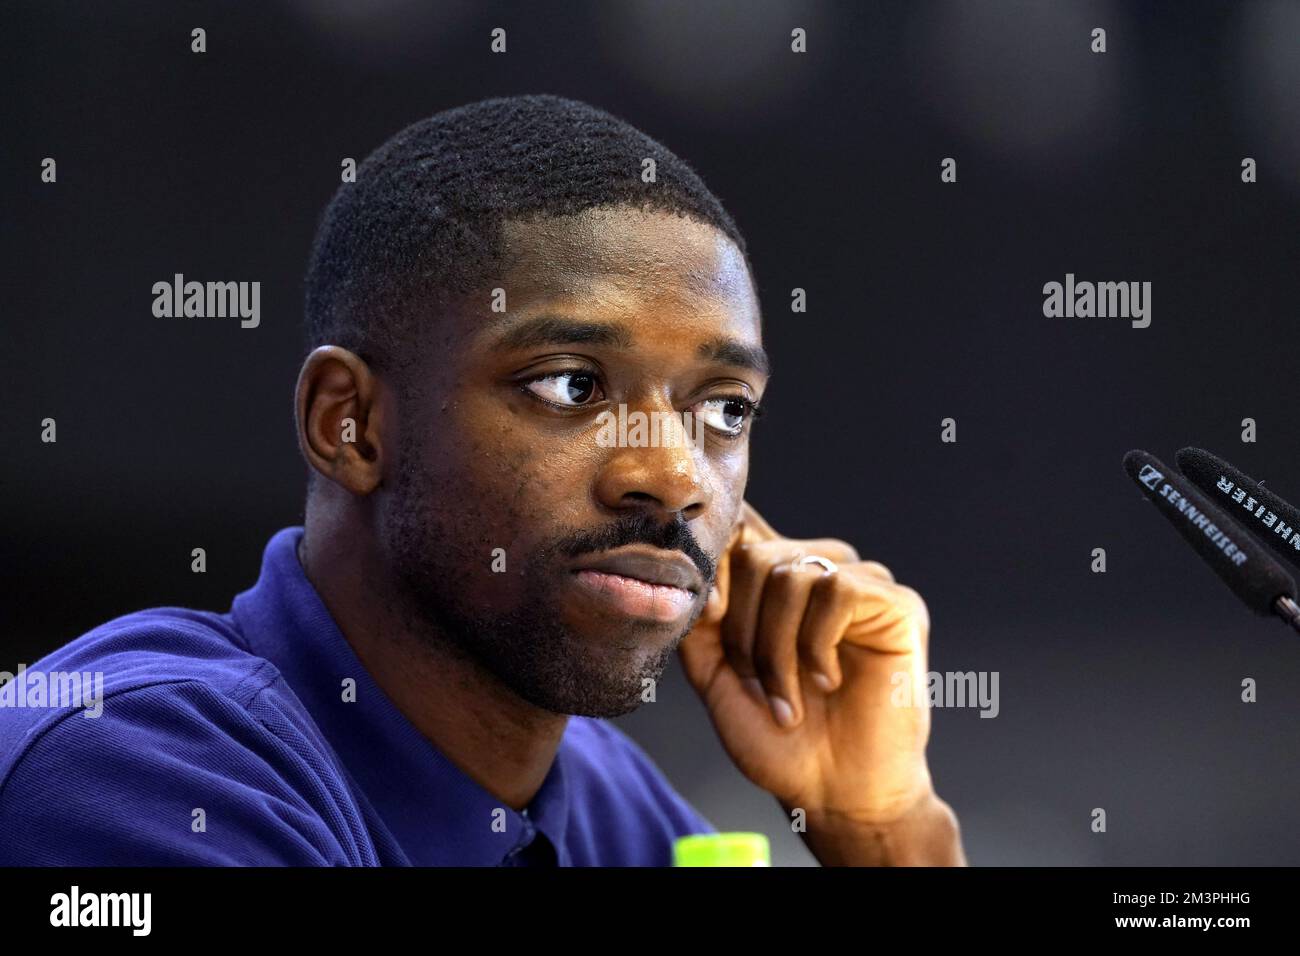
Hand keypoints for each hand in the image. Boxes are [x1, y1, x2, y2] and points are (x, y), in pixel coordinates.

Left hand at [677, 501, 964, 864]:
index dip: (714, 558)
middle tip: (757, 685)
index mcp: (776, 581)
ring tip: (790, 698)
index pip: (741, 526)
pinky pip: (837, 591)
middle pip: (756, 554)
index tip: (709, 618)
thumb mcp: (716, 675)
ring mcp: (860, 584)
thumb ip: (698, 620)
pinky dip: (817, 645)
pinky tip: (827, 680)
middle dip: (743, 630)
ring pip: (792, 575)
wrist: (833, 792)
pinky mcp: (896, 603)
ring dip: (777, 648)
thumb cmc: (779, 740)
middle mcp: (818, 571)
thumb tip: (687, 573)